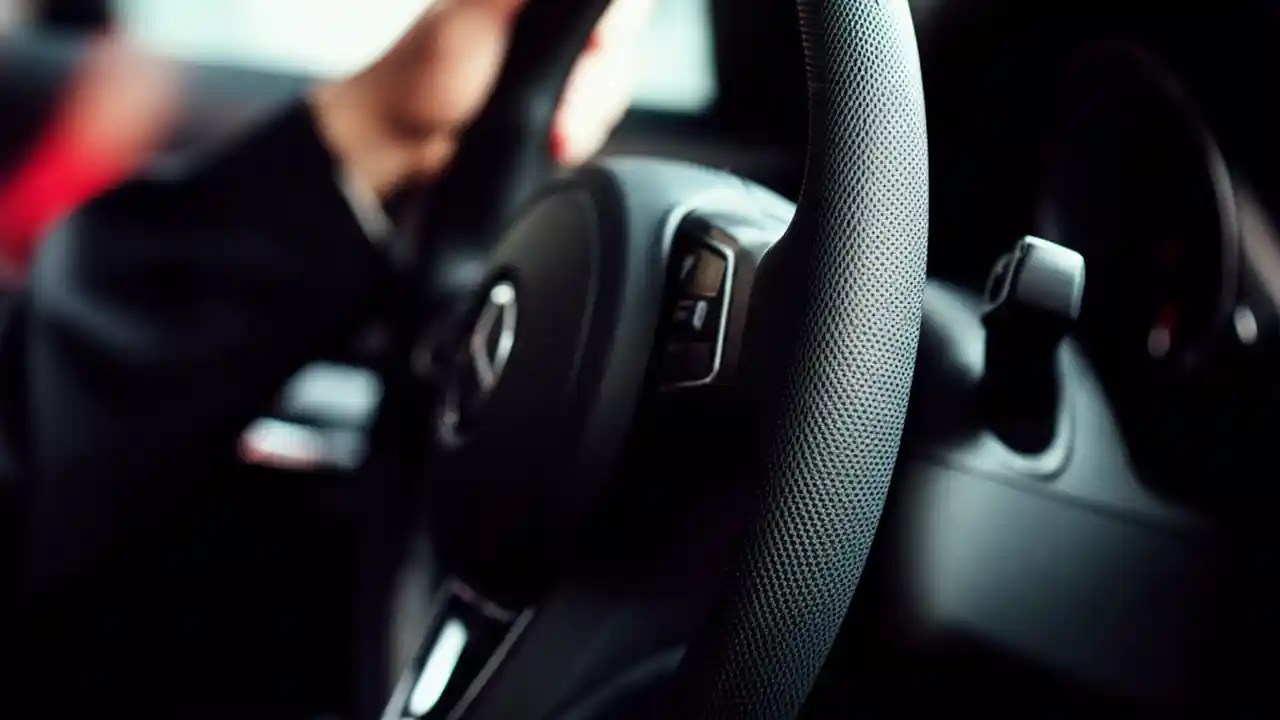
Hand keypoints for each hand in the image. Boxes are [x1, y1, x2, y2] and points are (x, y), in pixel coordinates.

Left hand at [311, 0, 650, 200]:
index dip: (617, 17)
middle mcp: (550, 17)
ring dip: (592, 110)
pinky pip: (601, 114)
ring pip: (615, 76)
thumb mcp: (468, 22)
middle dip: (599, 76)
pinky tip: (559, 141)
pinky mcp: (564, 103)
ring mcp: (561, 62)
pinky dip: (585, 133)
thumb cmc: (420, 76)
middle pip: (618, 33)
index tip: (600, 42)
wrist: (404, 146)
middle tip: (572, 101)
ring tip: (559, 133)